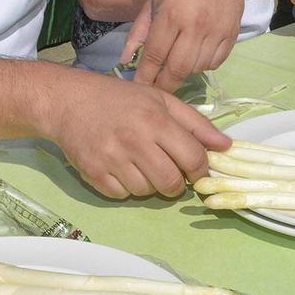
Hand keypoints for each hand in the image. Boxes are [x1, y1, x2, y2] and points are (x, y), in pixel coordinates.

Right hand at [46, 77, 228, 198]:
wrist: (68, 101)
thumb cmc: (119, 99)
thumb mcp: (161, 100)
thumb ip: (196, 124)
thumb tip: (226, 147)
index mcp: (156, 120)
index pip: (193, 159)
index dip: (200, 170)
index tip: (194, 169)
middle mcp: (135, 141)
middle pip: (170, 184)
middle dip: (175, 183)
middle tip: (166, 169)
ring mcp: (112, 159)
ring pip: (146, 192)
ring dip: (148, 183)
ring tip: (138, 163)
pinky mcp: (93, 173)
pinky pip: (121, 196)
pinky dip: (125, 187)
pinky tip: (119, 167)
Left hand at [124, 0, 244, 91]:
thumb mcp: (152, 0)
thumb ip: (139, 32)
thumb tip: (125, 60)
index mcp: (170, 16)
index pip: (155, 56)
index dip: (145, 76)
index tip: (139, 87)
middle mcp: (195, 26)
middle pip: (178, 69)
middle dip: (164, 84)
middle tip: (156, 88)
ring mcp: (216, 31)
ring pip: (198, 68)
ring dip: (183, 73)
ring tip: (174, 68)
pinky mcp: (232, 33)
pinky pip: (216, 62)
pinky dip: (203, 65)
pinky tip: (194, 57)